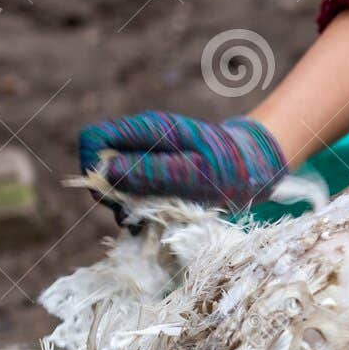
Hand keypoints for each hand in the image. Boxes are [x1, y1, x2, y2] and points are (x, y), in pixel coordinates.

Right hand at [78, 112, 287, 209]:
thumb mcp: (197, 173)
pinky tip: (165, 219)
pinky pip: (131, 197)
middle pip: (99, 166)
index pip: (93, 138)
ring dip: (128, 208)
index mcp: (148, 130)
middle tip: (144, 212)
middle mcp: (141, 142)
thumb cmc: (232, 167)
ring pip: (113, 186)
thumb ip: (155, 172)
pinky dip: (141, 213)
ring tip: (162, 216)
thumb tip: (109, 173)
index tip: (115, 194)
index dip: (94, 168)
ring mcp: (145, 160)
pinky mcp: (152, 178)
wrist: (256, 169)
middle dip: (112, 194)